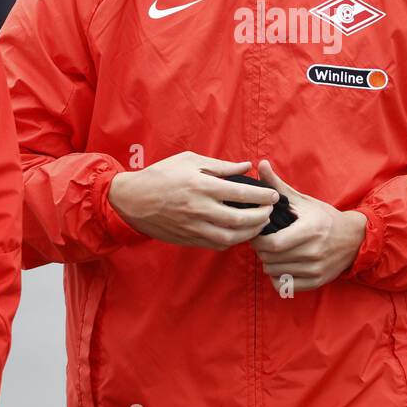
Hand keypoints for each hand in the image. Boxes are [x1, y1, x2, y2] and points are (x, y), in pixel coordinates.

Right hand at [108, 151, 278, 250]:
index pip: (241, 194)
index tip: (274, 195)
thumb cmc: (161, 175)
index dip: (262, 196)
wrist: (132, 200)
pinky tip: (239, 233)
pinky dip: (232, 241)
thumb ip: (220, 166)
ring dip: (250, 233)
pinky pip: (216, 245)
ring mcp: (193, 227)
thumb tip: (246, 167)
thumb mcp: (189, 161)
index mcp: (202, 186)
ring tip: (259, 225)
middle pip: (240, 220)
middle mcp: (199, 209)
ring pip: (230, 238)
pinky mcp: (188, 239)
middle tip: (270, 212)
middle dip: (261, 217)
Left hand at [250, 159, 366, 291]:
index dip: (258, 240)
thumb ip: (279, 186)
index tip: (257, 231)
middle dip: (260, 250)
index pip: (273, 244)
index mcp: (310, 230)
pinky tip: (281, 265)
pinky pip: (285, 286)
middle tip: (261, 241)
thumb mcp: (304, 201)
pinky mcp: (317, 281)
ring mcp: (316, 269)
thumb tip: (261, 165)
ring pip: (275, 272)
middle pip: (271, 259)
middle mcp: (314, 251)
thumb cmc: (325, 218)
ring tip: (272, 252)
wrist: (355, 239)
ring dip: (268, 263)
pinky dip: (277, 277)